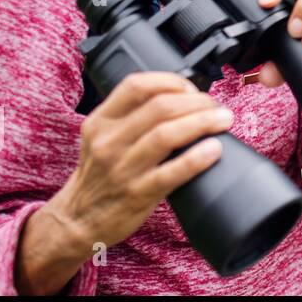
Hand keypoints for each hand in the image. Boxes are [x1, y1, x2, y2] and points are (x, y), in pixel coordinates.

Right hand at [17, 71, 232, 293]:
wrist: (78, 220)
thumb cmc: (101, 174)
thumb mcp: (102, 137)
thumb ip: (130, 116)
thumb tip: (181, 96)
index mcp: (100, 122)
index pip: (136, 85)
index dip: (171, 81)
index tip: (191, 88)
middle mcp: (108, 142)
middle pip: (160, 107)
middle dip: (197, 101)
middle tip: (216, 106)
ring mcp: (122, 169)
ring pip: (167, 134)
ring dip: (203, 122)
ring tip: (223, 120)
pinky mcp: (137, 194)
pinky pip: (172, 172)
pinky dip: (197, 158)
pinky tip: (214, 149)